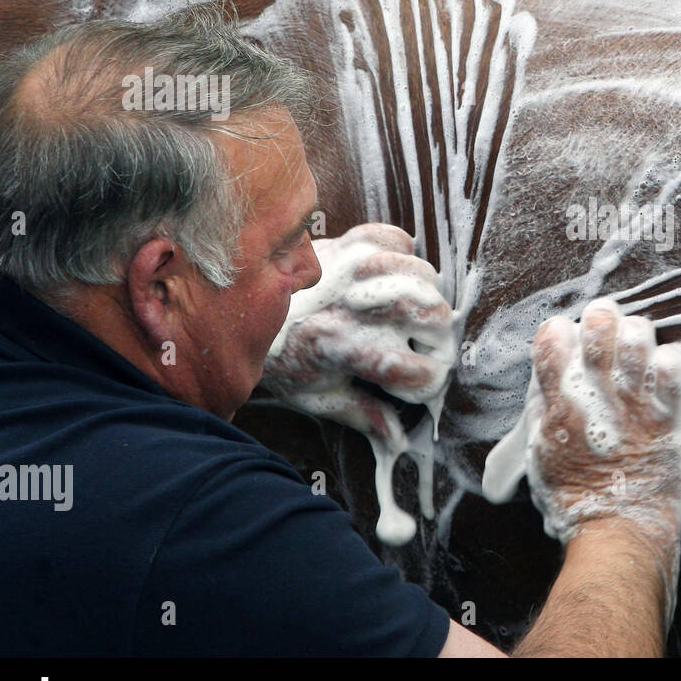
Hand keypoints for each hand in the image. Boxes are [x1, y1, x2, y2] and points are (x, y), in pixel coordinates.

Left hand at [262, 223, 456, 441]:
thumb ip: (362, 414)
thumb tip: (398, 440)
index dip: (428, 383)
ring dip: (429, 298)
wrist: (240, 306)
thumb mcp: (317, 395)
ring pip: (423, 275)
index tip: (418, 385)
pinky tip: (393, 277)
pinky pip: (397, 239)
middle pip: (431, 316)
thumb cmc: (283, 358)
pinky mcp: (347, 243)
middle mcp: (351, 304)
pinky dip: (405, 255)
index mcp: (342, 347)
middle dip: (439, 339)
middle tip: (426, 348)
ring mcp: (351, 268)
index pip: (414, 370)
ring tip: (414, 316)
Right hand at [516, 299, 680, 548]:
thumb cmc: (577, 501)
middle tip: (609, 324)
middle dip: (604, 316)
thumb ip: (541, 417)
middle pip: (599, 328)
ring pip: (638, 339)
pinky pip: (675, 369)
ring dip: (638, 334)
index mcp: (559, 404)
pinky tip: (666, 370)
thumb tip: (542, 387)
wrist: (618, 531)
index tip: (572, 337)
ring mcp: (635, 405)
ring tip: (638, 343)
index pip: (551, 340)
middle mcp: (596, 397)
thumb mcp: (540, 457)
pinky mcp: (669, 418)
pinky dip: (670, 362)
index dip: (562, 330)